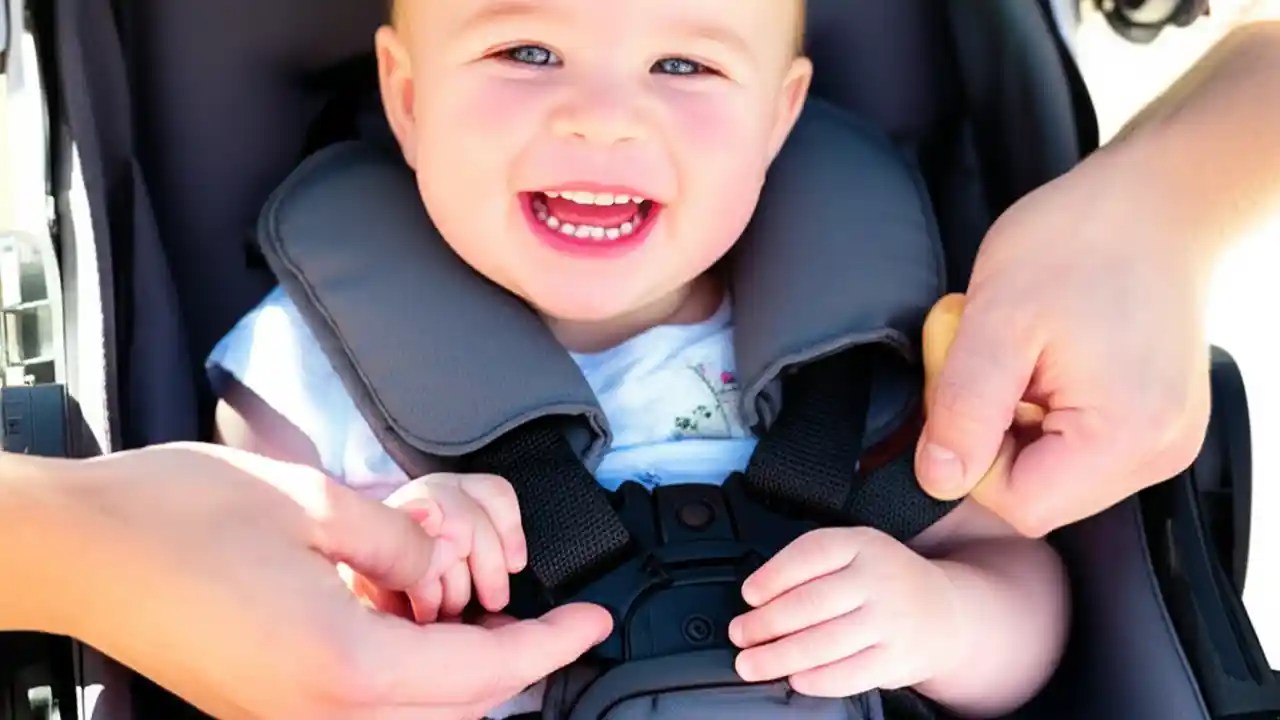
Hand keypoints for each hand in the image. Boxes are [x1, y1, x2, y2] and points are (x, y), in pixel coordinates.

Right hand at [39, 443, 609, 719]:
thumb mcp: (315, 505)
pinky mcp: (265, 710)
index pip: (483, 673)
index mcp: (343, 668)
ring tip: (481, 615)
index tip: (591, 622)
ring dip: (460, 676)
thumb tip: (444, 569)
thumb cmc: (176, 518)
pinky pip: (365, 713)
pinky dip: (410, 680)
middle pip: (456, 714)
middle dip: (511, 666)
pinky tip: (414, 625)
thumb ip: (402, 543)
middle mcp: (317, 717)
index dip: (551, 646)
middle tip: (543, 616)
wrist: (78, 552)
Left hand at [729, 528, 964, 696]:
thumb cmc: (884, 582)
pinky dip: (816, 680)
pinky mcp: (898, 658)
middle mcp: (879, 578)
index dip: (772, 576)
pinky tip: (795, 679)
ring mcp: (891, 620)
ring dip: (778, 656)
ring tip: (751, 663)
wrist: (945, 613)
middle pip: (810, 603)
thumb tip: (757, 599)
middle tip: (739, 634)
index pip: (810, 553)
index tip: (748, 595)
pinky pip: (850, 674)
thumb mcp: (856, 553)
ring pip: (824, 642)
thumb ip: (812, 567)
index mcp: (862, 544)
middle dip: (764, 624)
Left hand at [915, 144, 1214, 536]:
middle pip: (1037, 492)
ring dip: (1013, 418)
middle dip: (992, 433)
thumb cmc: (1079, 241)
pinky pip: (1075, 444)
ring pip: (1050, 470)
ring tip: (1020, 349)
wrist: (1153, 199)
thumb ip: (964, 407)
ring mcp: (1162, 439)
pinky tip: (1043, 357)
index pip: (1019, 503)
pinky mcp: (1154, 421)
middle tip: (988, 356)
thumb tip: (939, 481)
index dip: (971, 453)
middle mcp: (1158, 454)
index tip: (967, 384)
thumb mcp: (998, 319)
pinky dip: (1042, 408)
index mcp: (1127, 437)